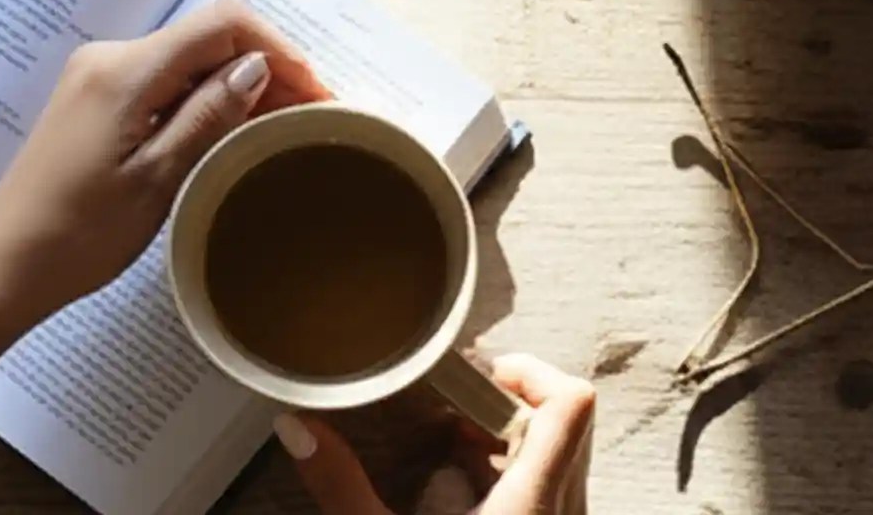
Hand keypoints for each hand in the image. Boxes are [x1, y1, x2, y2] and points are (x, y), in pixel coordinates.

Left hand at [0, 0, 329, 318]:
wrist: (6, 267)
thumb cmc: (80, 234)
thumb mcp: (158, 178)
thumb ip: (209, 115)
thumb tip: (257, 68)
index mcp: (125, 71)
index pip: (221, 24)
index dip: (278, 49)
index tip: (315, 91)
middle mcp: (111, 57)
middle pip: (208, 36)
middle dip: (266, 66)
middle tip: (311, 114)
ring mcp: (101, 76)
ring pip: (191, 60)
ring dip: (240, 83)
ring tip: (282, 125)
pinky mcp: (98, 100)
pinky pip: (167, 82)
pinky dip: (208, 98)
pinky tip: (234, 129)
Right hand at [274, 354, 594, 513]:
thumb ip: (340, 486)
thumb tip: (300, 432)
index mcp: (533, 503)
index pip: (572, 402)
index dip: (530, 371)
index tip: (479, 373)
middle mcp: (563, 514)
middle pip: (565, 421)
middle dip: (506, 403)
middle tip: (453, 405)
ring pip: (558, 457)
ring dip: (505, 441)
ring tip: (448, 447)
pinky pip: (545, 490)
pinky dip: (505, 475)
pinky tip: (454, 494)